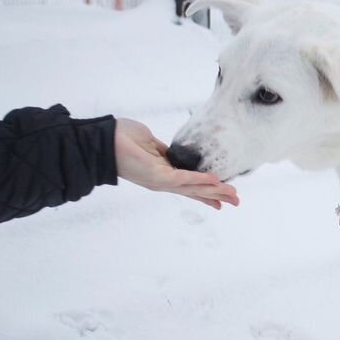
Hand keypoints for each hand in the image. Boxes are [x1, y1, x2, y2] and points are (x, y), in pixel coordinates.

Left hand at [114, 118, 238, 209]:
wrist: (103, 140)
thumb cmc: (121, 138)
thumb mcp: (150, 143)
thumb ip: (165, 151)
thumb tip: (173, 154)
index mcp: (162, 174)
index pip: (189, 186)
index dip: (206, 193)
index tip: (221, 201)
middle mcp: (163, 181)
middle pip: (196, 191)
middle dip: (217, 196)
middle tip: (236, 202)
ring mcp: (160, 181)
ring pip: (194, 188)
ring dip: (215, 191)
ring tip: (233, 195)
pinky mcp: (158, 176)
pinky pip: (184, 178)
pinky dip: (200, 180)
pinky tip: (215, 182)